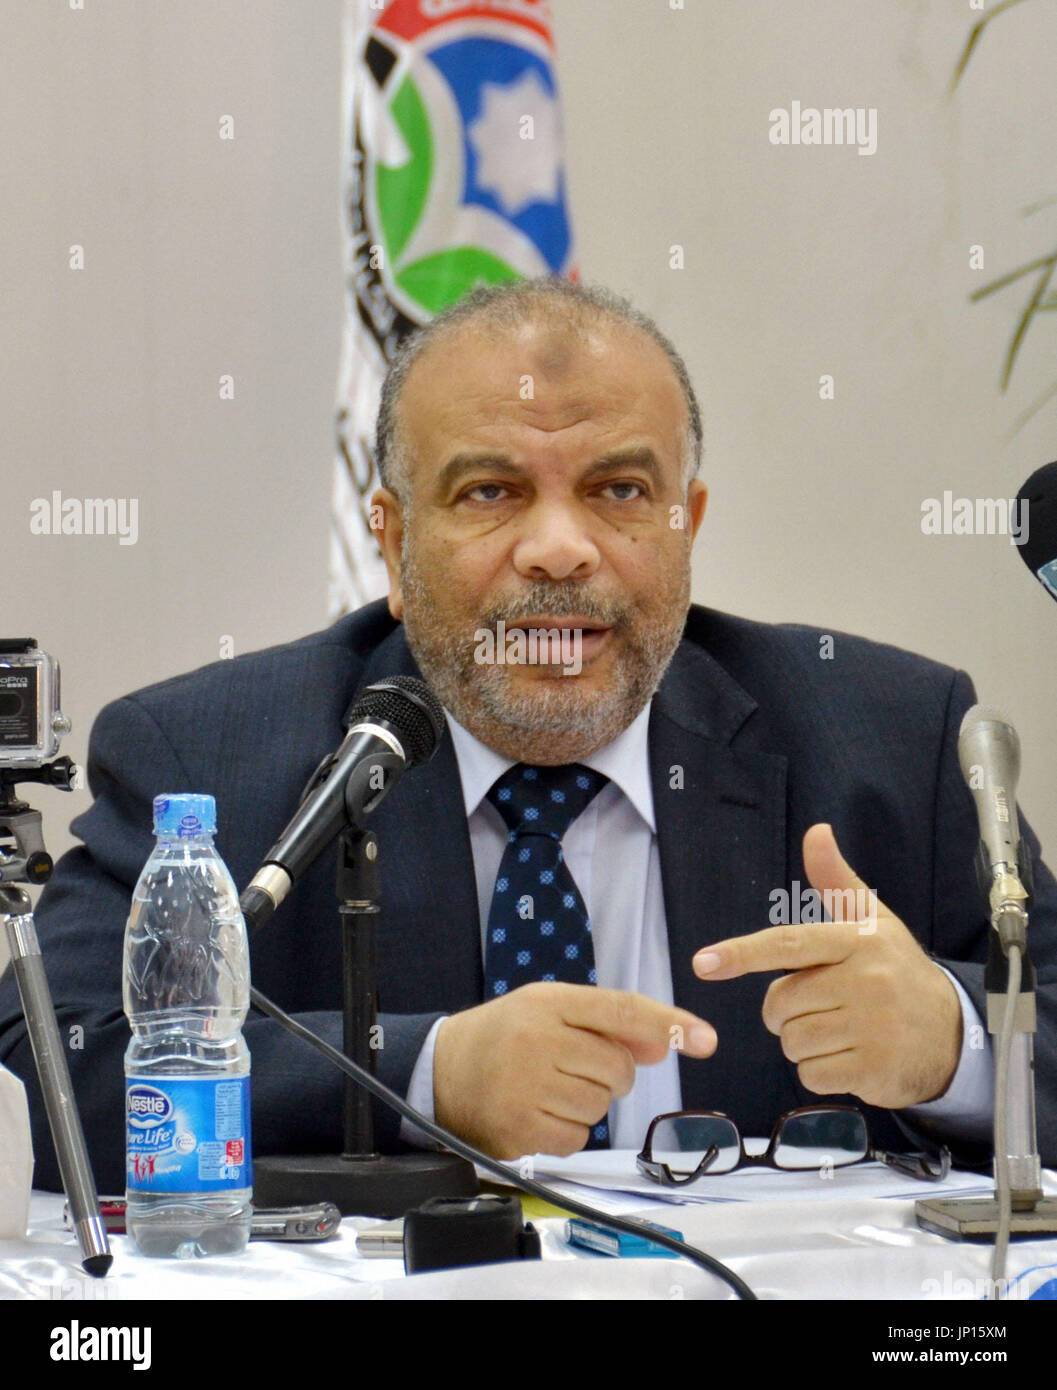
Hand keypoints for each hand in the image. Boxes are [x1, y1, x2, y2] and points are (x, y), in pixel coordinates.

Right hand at [433, 982, 716, 1158]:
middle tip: (571, 1066)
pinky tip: (538, 1111)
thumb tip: (664, 1046)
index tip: (706, 1039)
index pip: (621, 1009)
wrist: (439, 1070)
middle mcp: (538, 1040)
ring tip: (548, 1087)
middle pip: (617, 1068)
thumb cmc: (503, 1037)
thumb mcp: (548, 1010)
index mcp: (548, 1002)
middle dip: (608, 1073)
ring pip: (600, 1105)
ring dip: (587, 1103)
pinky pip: (578, 1138)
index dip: (668, 1023)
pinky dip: (567, 1131)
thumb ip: (606, 1023)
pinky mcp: (520, 1130)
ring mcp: (527, 1087)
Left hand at [692, 823, 962, 1109]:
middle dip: (784, 1011)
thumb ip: (836, 880)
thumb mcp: (873, 922)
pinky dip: (818, 1072)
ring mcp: (873, 1027)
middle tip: (818, 1007)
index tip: (703, 963)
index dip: (742, 953)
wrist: (952, 1032)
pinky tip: (848, 1058)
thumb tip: (816, 832)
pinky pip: (811, 1075)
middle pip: (780, 1002)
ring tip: (838, 1032)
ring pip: (792, 1041)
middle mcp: (867, 981)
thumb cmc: (897, 970)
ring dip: (802, 1043)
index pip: (788, 944)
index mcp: (859, 940)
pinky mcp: (874, 1069)